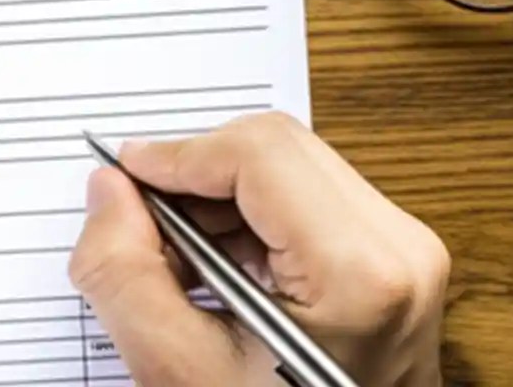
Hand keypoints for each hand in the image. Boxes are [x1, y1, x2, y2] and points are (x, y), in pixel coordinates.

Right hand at [68, 112, 449, 386]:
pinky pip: (305, 198)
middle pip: (275, 148)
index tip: (125, 177)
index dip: (178, 155)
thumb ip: (125, 275)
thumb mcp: (181, 373)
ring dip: (215, 197)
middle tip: (141, 219)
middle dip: (194, 173)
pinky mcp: (391, 257)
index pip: (258, 153)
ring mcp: (403, 250)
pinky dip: (244, 218)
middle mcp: (398, 247)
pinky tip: (213, 268)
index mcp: (359, 273)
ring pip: (288, 166)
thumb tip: (109, 191)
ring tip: (175, 260)